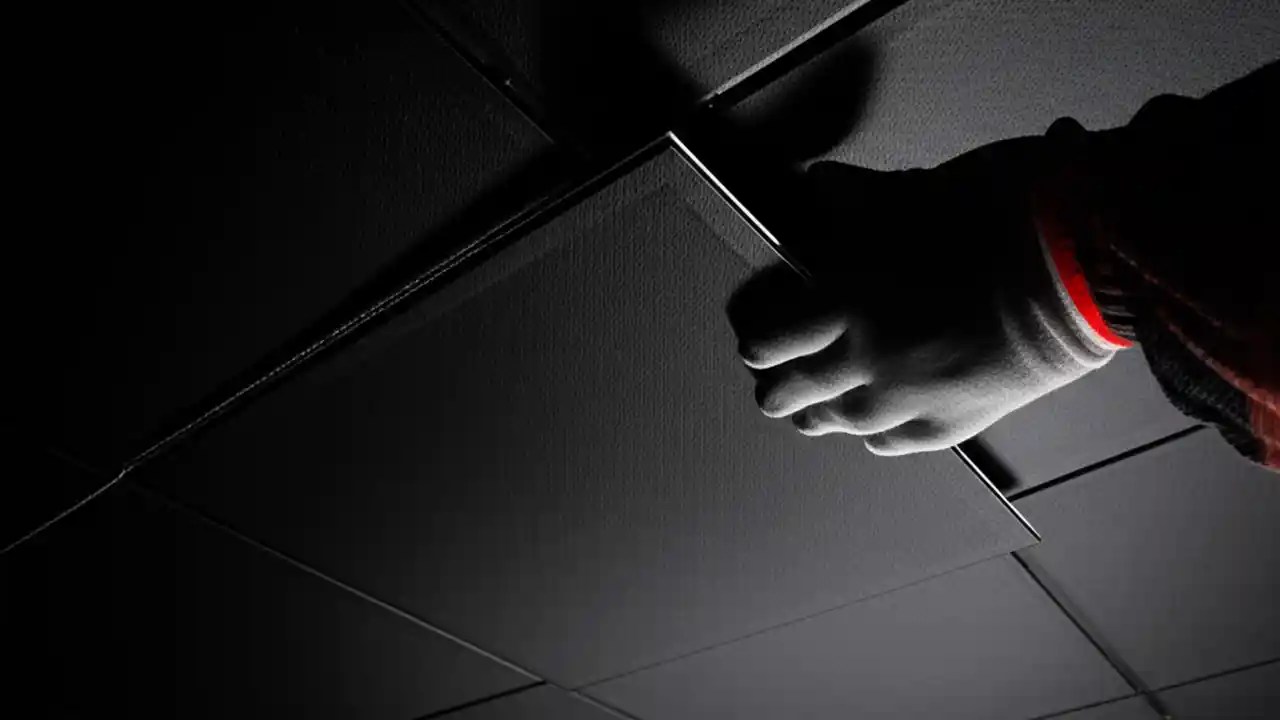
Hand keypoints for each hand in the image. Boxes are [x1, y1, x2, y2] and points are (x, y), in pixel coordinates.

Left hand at [726, 139, 1117, 455]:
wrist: (1083, 263)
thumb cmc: (1004, 215)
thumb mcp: (919, 191)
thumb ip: (859, 197)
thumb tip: (822, 185)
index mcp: (847, 299)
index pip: (776, 338)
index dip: (760, 345)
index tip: (754, 349)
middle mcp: (868, 357)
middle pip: (800, 390)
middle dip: (779, 392)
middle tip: (769, 396)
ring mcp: (913, 397)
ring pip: (846, 421)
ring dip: (821, 420)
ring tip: (809, 421)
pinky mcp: (959, 420)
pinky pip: (901, 442)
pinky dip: (880, 439)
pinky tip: (873, 437)